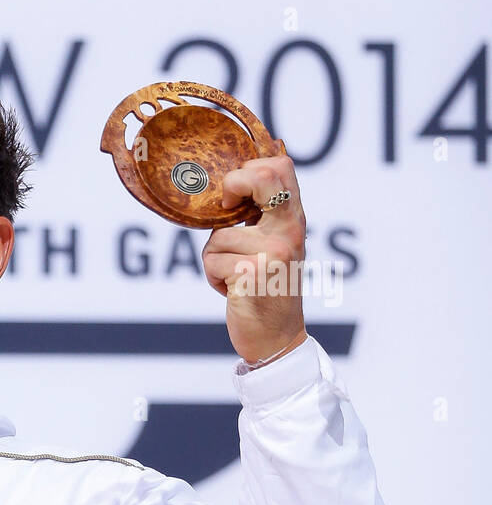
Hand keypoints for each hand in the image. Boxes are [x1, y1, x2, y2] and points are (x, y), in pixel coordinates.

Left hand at [201, 155, 308, 363]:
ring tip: (236, 277)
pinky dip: (213, 279)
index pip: (281, 167)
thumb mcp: (273, 247)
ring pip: (217, 236)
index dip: (248, 170)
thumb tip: (232, 184)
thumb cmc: (268, 290)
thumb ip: (262, 217)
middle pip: (260, 178)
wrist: (277, 338)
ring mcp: (273, 252)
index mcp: (294, 220)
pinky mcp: (252, 273)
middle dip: (231, 186)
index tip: (233, 195)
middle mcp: (289, 231)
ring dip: (215, 259)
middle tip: (226, 208)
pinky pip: (211, 262)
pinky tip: (232, 290)